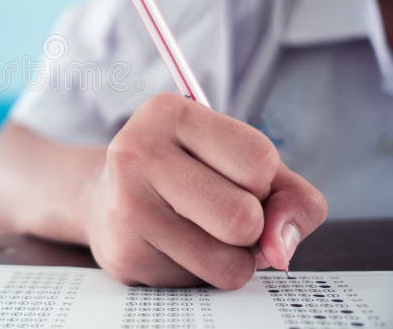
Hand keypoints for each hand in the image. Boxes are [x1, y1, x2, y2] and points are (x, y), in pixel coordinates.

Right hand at [83, 93, 326, 288]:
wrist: (106, 201)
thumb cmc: (190, 177)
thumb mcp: (245, 164)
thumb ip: (292, 197)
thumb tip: (280, 250)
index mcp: (169, 112)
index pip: (260, 160)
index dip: (262, 181)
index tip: (230, 174)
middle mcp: (138, 151)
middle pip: (245, 218)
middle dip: (250, 226)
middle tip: (217, 208)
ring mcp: (126, 205)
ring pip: (230, 263)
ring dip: (232, 258)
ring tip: (198, 231)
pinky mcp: (124, 254)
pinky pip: (202, 285)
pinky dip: (202, 273)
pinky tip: (172, 247)